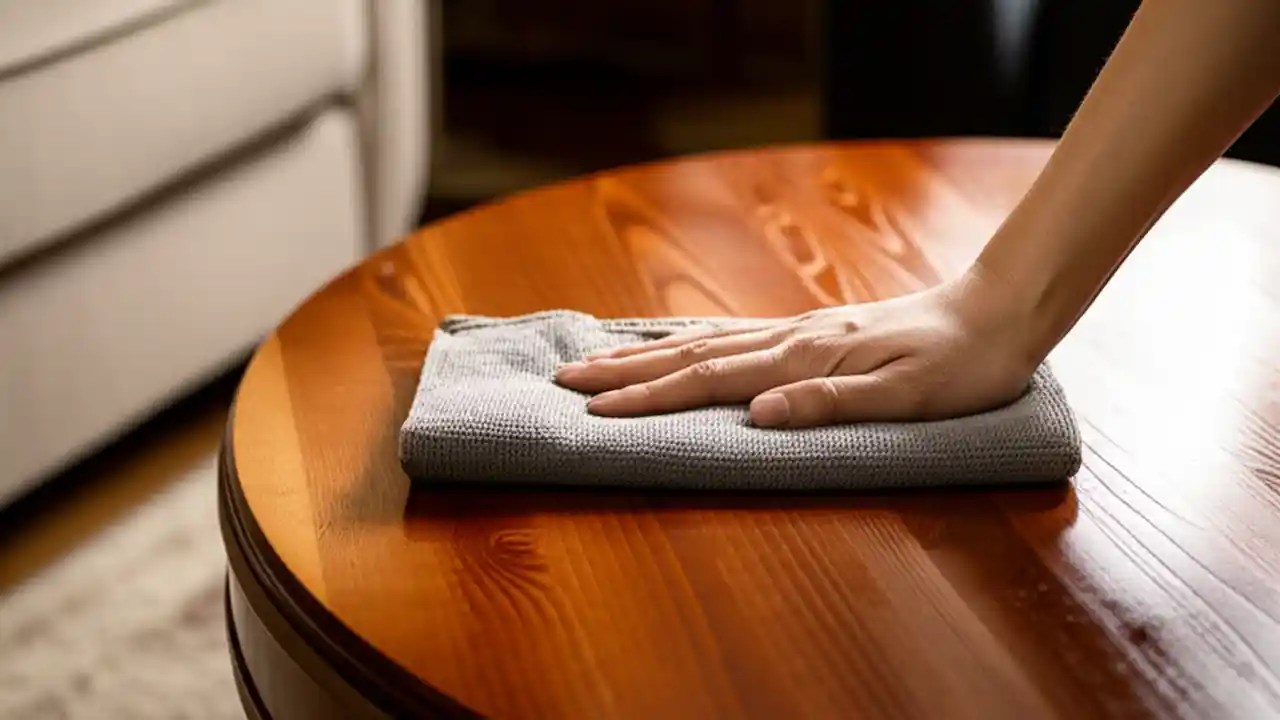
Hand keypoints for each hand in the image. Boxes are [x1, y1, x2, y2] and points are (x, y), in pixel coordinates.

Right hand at [555, 271, 1042, 427]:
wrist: (996, 313)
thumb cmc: (959, 365)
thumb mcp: (906, 395)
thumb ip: (831, 404)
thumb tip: (758, 415)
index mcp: (804, 359)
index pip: (709, 380)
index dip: (650, 397)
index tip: (595, 410)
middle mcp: (790, 340)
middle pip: (690, 354)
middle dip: (626, 370)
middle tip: (567, 380)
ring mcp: (798, 332)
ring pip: (706, 342)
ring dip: (648, 354)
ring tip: (599, 360)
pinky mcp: (812, 332)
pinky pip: (734, 336)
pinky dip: (691, 341)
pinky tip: (677, 345)